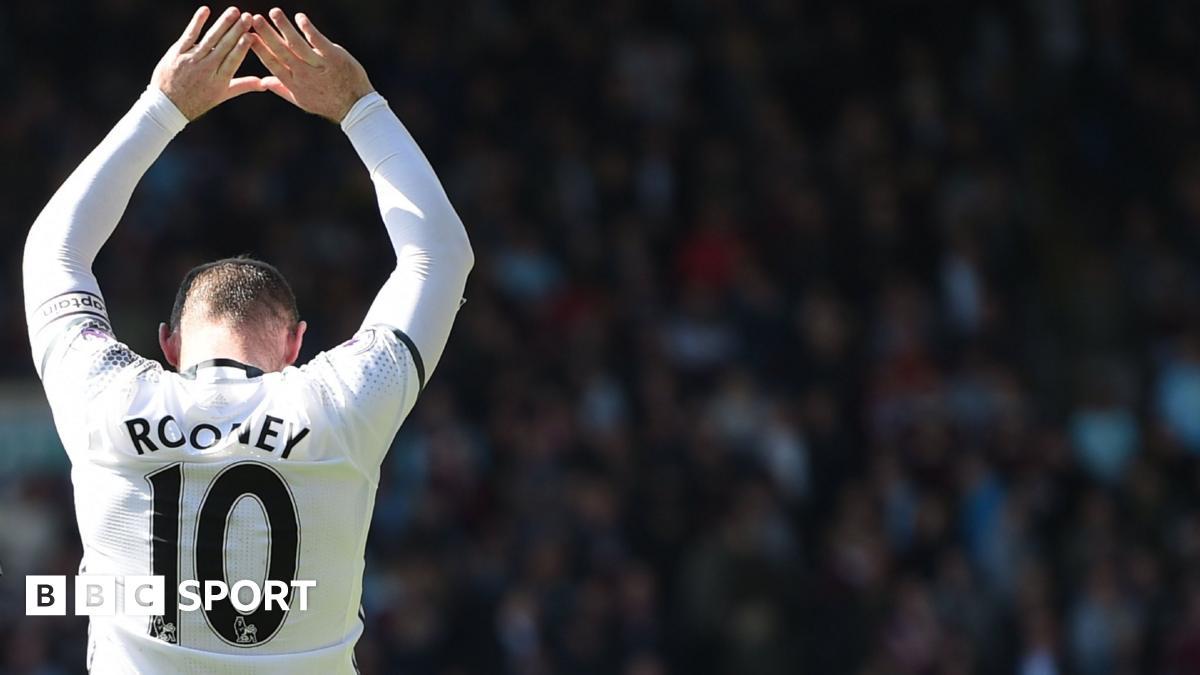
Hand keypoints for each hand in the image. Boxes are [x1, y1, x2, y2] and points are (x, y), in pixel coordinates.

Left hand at [151, 6, 263, 119]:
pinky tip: (206, 10)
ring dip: (223, 24)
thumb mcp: (222, 95)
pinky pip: (189, 35)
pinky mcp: (177, 53)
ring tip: (234, 11)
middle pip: (224, 46)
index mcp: (219, 80)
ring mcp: (191, 60)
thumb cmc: (198, 100)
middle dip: (237, 30)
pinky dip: (198, 22)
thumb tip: (264, 84)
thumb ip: (243, 85)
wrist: (168, 105)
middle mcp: (206, 69)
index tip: (251, 35)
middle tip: (248, 17)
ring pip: (210, 39)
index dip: (242, 47)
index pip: (233, 60)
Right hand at [249, 8, 373, 122]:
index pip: (273, 63)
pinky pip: (319, 41)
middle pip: (282, 51)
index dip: (260, 50)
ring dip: (284, 27)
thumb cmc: (327, 103)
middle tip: (254, 18)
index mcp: (294, 84)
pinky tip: (300, 17)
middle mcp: (304, 75)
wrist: (356, 107)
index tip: (247, 36)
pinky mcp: (334, 58)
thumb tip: (263, 81)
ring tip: (274, 12)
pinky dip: (309, 29)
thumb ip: (282, 89)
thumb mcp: (302, 100)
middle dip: (267, 34)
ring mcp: (319, 66)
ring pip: (297, 45)